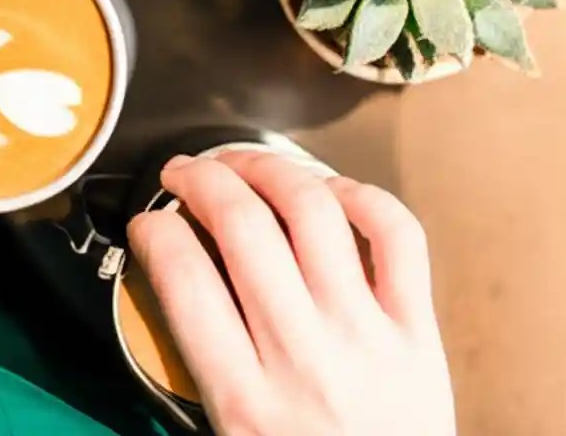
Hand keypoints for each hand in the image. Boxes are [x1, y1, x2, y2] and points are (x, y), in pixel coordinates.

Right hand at [128, 151, 454, 434]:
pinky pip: (396, 234)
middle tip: (186, 172)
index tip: (148, 221)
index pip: (184, 279)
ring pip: (312, 212)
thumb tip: (178, 281)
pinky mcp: (418, 328)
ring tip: (246, 164)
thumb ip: (207, 368)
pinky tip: (331, 191)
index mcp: (245, 400)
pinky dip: (362, 195)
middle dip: (202, 179)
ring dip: (270, 168)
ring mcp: (366, 334)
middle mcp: (303, 356)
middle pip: (242, 227)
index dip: (155, 230)